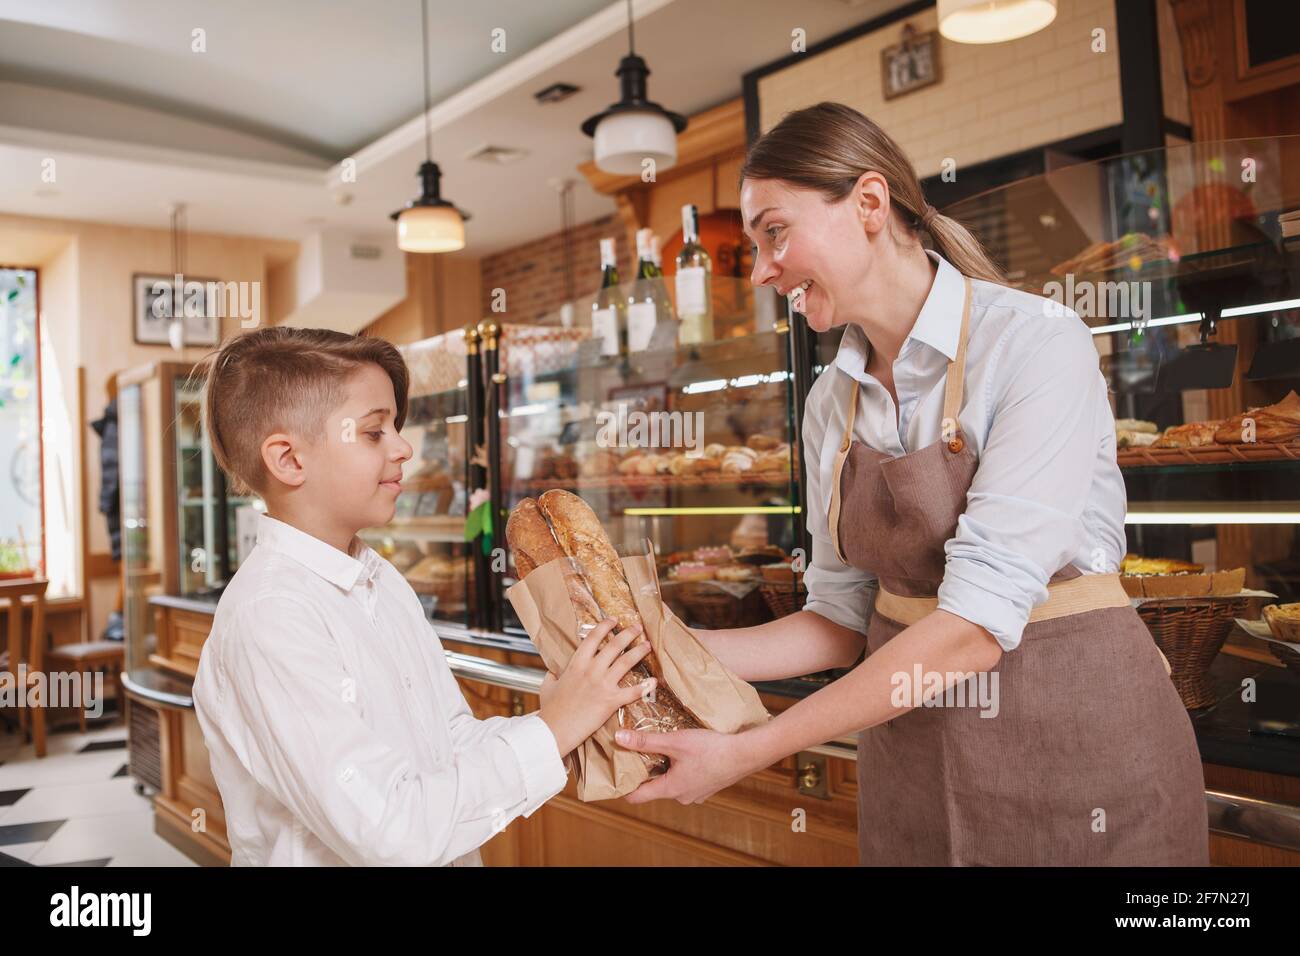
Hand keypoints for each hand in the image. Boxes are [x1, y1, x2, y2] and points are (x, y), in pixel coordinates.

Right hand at [538, 618, 654, 757]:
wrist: (554, 729)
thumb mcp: (547, 687)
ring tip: (648, 645)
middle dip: (628, 634)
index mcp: (576, 664)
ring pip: (626, 662)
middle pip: (614, 645)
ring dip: (639, 652)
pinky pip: (632, 691)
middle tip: (638, 627)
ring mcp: (603, 684)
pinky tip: (653, 681)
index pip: (593, 638)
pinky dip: (645, 687)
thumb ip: (552, 676)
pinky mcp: (611, 701)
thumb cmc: (550, 711)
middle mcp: (591, 670)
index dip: (605, 626)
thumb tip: (553, 673)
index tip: (614, 620)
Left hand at [616, 726, 764, 804]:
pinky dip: (680, 768)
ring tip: (660, 748)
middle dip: (645, 770)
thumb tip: (619, 738)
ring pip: (671, 782)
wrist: (745, 754)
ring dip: (665, 767)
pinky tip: (685, 753)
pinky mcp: (707, 786)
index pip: (637, 797)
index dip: (624, 785)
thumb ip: (646, 741)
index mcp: (671, 789)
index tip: (616, 772)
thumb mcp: (675, 741)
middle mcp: (682, 796)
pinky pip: (686, 779)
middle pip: (654, 787)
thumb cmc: (711, 748)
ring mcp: (696, 793)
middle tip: (636, 752)